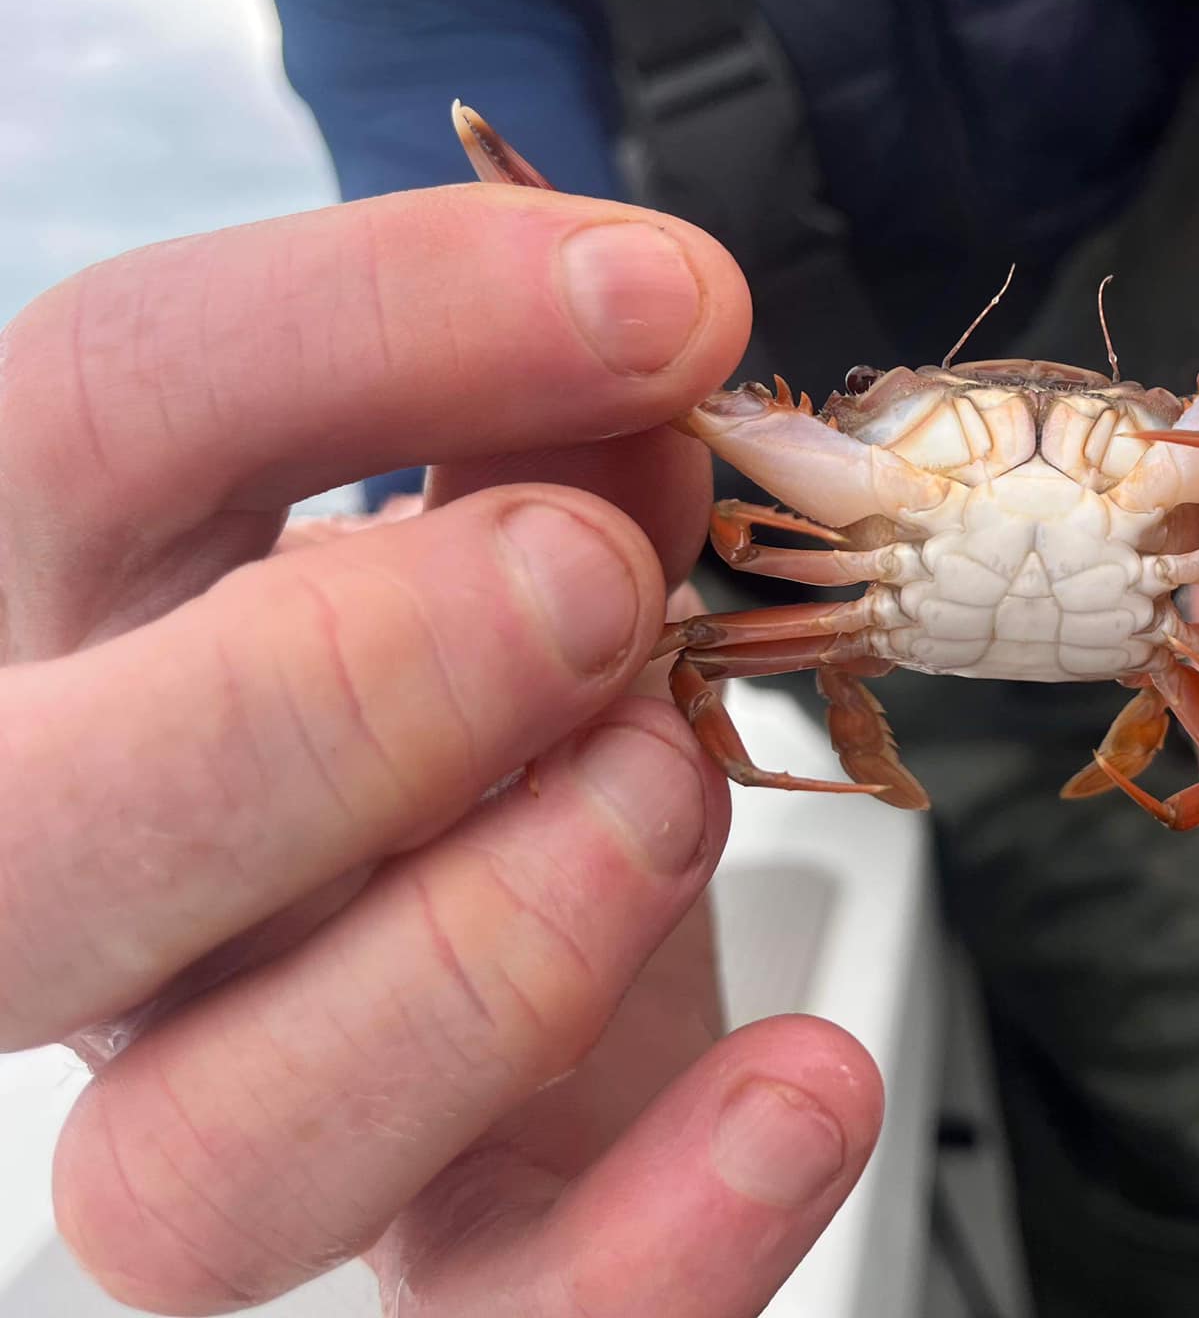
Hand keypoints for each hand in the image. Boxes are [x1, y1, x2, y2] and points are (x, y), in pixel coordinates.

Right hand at [0, 188, 881, 1313]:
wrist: (558, 866)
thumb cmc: (505, 646)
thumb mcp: (516, 498)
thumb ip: (550, 431)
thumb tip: (639, 350)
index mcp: (83, 623)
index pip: (88, 427)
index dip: (357, 328)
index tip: (656, 297)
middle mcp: (106, 886)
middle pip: (18, 860)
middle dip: (317, 701)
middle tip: (591, 581)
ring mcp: (244, 1096)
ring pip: (199, 1168)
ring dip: (469, 965)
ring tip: (670, 797)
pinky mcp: (448, 1231)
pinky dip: (653, 1248)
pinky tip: (801, 1090)